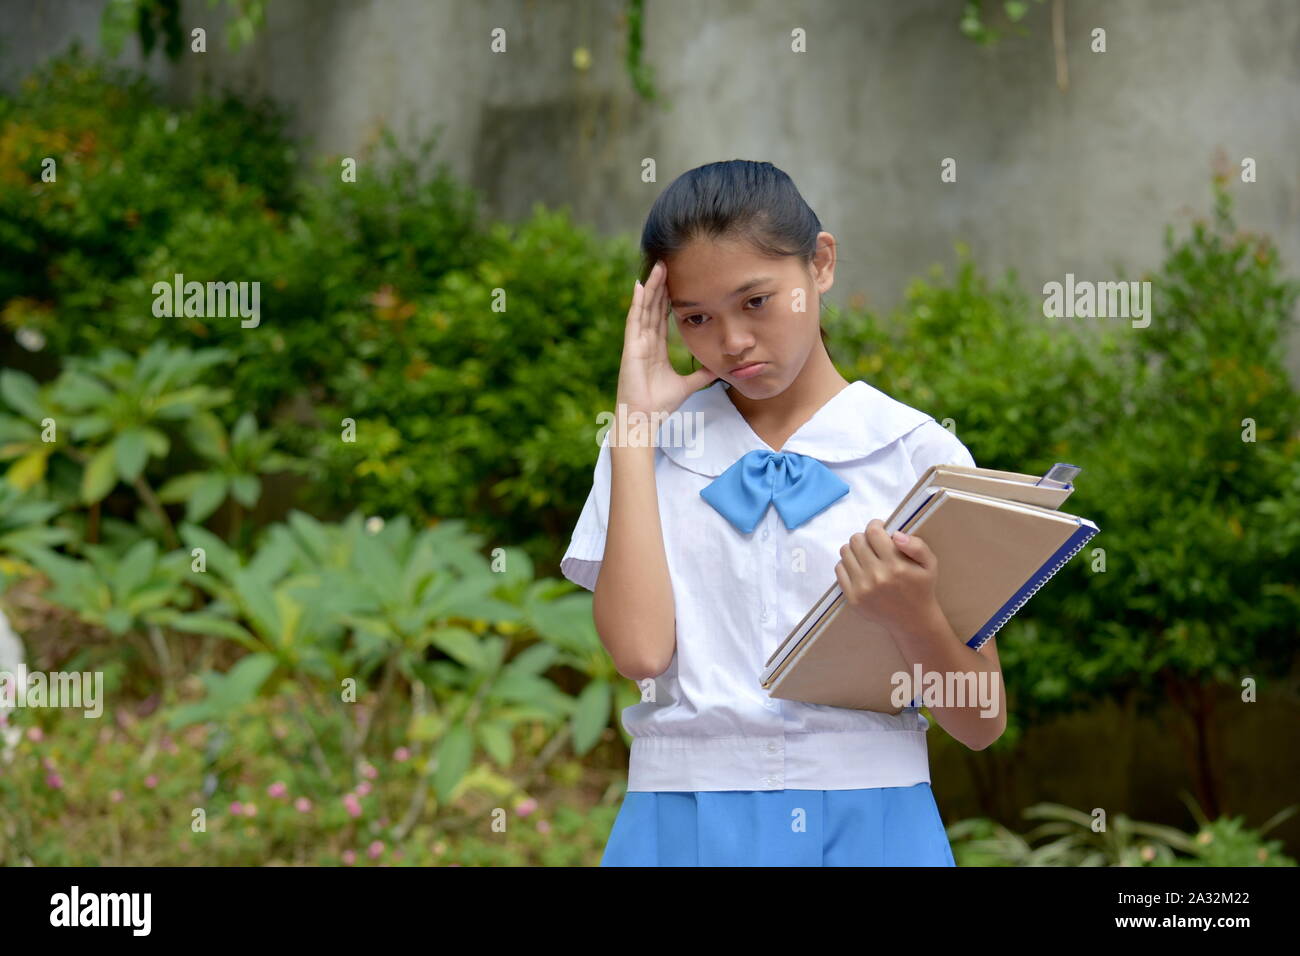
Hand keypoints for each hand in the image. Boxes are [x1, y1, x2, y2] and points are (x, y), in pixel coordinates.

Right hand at [615, 260, 718, 420]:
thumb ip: (701, 375)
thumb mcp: (687, 385)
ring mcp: (636, 343)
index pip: (662, 317)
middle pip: (653, 308)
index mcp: (655, 349)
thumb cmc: (659, 406)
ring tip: (657, 266)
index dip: (667, 299)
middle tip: (667, 263)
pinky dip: (637, 302)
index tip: (676, 281)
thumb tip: (719, 368)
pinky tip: (640, 285)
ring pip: (645, 308)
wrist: (644, 420)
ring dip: (651, 287)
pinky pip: (635, 320)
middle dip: (660, 286)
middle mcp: (644, 342)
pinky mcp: (631, 347)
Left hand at [834, 519, 938, 632]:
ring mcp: (862, 588)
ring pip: (845, 552)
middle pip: (856, 540)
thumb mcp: (930, 564)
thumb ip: (917, 545)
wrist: (913, 621)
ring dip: (854, 549)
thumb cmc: (921, 588)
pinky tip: (859, 568)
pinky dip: (847, 564)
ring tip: (865, 555)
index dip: (875, 525)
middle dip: (864, 537)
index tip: (879, 528)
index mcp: (896, 565)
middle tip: (873, 543)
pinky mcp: (852, 598)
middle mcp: (877, 576)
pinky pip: (839, 569)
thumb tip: (895, 534)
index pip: (873, 532)